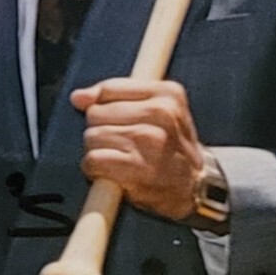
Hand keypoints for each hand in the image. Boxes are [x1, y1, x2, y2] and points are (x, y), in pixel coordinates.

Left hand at [73, 77, 205, 222]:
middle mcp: (161, 114)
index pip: (110, 88)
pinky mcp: (137, 168)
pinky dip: (94, 168)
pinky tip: (110, 171)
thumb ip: (117, 96)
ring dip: (97, 150)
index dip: (99, 104)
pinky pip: (93, 159)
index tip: (107, 118)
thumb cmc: (173, 146)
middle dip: (100, 129)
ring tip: (118, 157)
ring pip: (92, 136)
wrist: (196, 185)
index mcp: (167, 94)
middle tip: (120, 142)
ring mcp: (149, 141)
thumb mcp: (159, 109)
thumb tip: (79, 97)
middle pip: (96, 113)